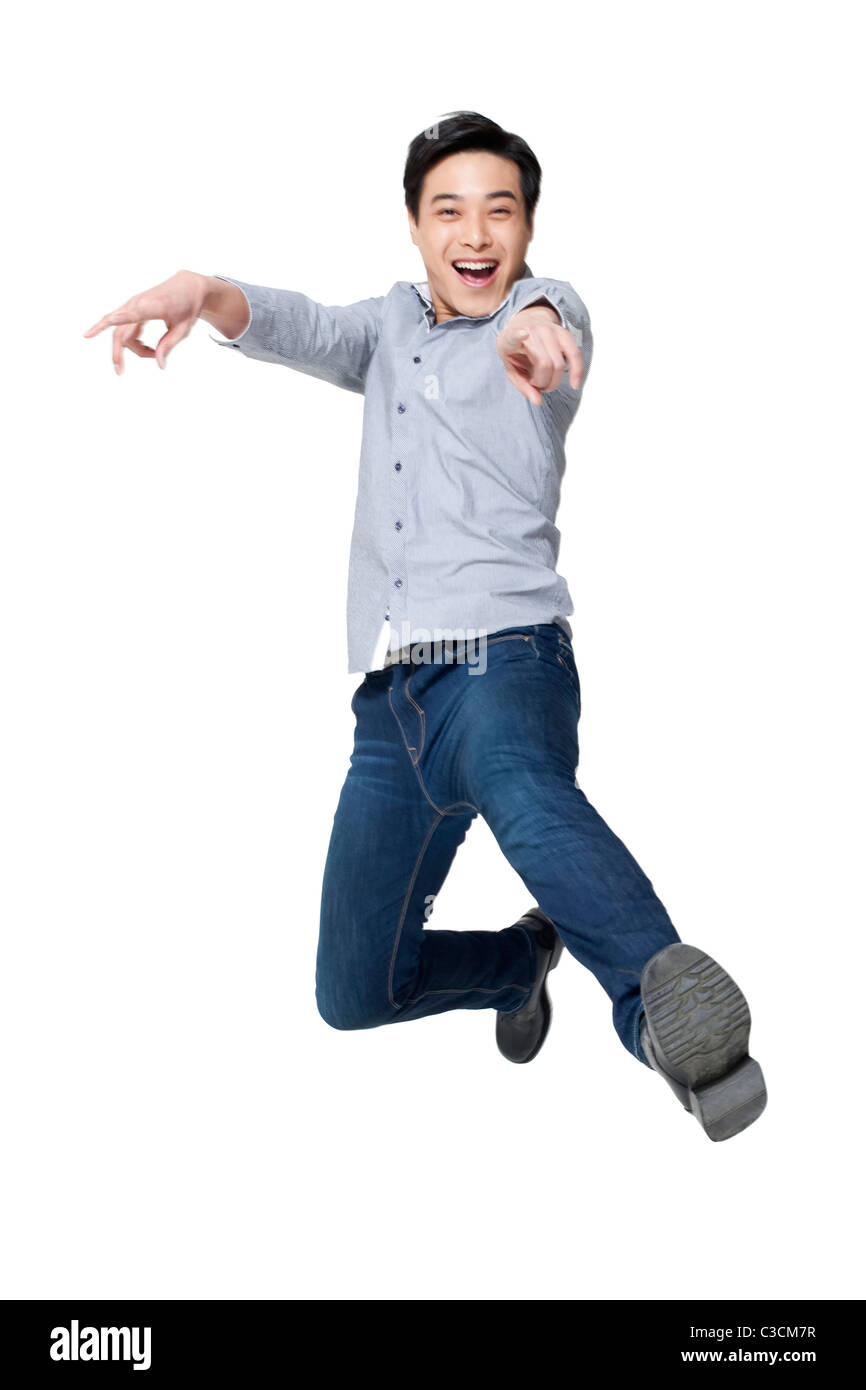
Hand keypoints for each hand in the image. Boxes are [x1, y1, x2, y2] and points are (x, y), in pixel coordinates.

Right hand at [83, 269, 207, 373]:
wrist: (187, 286)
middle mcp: (138, 303)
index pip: (127, 316)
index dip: (111, 322)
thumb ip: (169, 345)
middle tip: (119, 372)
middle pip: (120, 332)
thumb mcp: (184, 329)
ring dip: (133, 348)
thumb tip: (159, 365)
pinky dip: (131, 340)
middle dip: (118, 353)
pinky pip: (123, 326)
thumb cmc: (187, 307)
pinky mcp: (132, 307)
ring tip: (152, 353)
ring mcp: (133, 304)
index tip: (91, 332)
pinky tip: (145, 347)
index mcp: (152, 306)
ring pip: (122, 332)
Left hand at [496, 308, 584, 405]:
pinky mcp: (564, 333)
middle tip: (537, 384)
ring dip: (554, 381)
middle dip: (543, 383)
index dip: (519, 335)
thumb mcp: (511, 369)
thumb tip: (538, 401)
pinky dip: (577, 371)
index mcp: (511, 338)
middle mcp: (532, 330)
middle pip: (544, 364)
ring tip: (545, 381)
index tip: (523, 333)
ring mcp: (550, 329)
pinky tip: (575, 383)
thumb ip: (523, 386)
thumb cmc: (516, 352)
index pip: (514, 336)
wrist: (526, 324)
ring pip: (559, 365)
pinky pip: (575, 355)